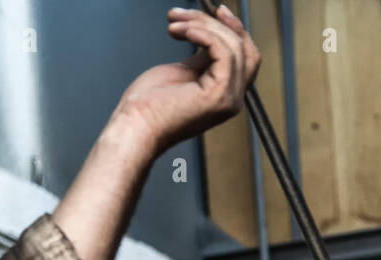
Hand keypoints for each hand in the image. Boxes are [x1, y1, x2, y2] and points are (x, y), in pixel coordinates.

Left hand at [114, 4, 261, 153]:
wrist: (135, 127)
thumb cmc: (147, 107)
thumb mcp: (181, 73)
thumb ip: (201, 59)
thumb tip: (208, 36)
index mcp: (224, 96)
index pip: (245, 57)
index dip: (235, 30)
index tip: (217, 11)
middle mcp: (232, 100)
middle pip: (244, 49)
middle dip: (218, 23)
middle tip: (185, 14)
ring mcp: (228, 99)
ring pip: (234, 46)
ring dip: (202, 26)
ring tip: (174, 25)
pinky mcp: (218, 96)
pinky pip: (224, 52)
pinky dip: (205, 35)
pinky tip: (184, 31)